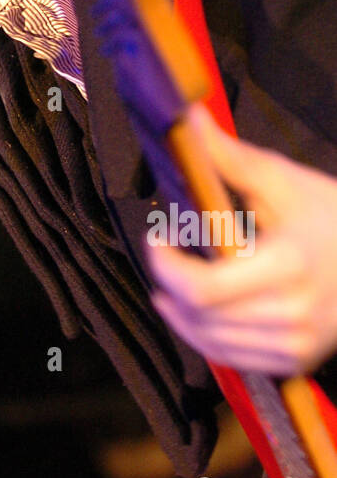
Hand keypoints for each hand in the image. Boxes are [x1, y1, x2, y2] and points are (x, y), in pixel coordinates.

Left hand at [145, 104, 336, 375]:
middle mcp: (294, 312)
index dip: (165, 265)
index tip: (158, 235)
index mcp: (288, 264)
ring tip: (171, 281)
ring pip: (211, 343)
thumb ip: (229, 158)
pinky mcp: (298, 359)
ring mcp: (298, 342)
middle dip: (168, 284)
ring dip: (180, 314)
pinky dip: (205, 336)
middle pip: (202, 317)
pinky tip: (194, 312)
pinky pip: (233, 359)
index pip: (203, 288)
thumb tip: (187, 118)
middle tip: (163, 254)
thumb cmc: (331, 215)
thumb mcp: (283, 181)